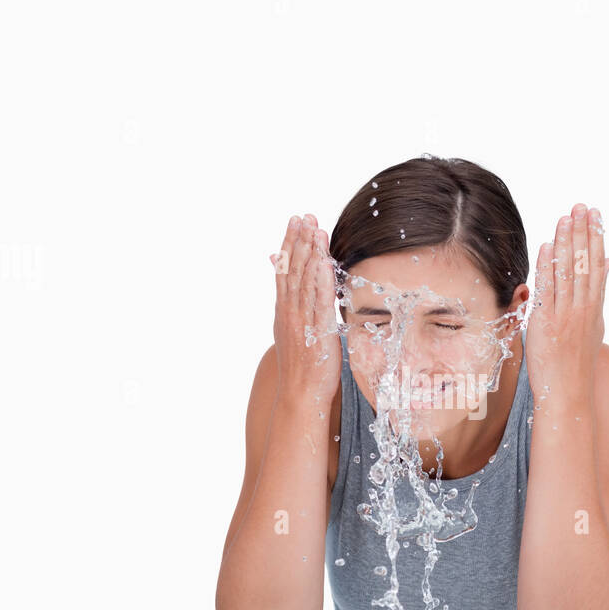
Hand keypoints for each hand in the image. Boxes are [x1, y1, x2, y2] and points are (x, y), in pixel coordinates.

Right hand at [269, 213, 340, 405]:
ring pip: (304, 280)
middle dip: (298, 240)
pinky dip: (320, 281)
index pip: (284, 270)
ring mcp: (302, 320)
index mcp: (284, 310)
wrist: (300, 394)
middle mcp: (290, 311)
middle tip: (303, 215)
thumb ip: (292, 309)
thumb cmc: (301, 366)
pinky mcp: (318, 331)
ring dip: (309, 253)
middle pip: (292, 269)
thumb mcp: (292, 332)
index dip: (289, 244)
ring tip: (314, 229)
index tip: (295, 221)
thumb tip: (293, 295)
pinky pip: (318, 302)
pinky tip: (324, 263)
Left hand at [525, 202, 608, 404]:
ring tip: (567, 217)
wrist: (568, 392)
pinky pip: (548, 289)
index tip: (595, 215)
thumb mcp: (595, 323)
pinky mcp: (546, 323)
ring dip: (567, 243)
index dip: (596, 238)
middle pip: (585, 264)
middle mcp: (583, 308)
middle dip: (583, 233)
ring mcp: (566, 314)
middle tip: (582, 206)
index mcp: (594, 307)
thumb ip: (599, 292)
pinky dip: (548, 267)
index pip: (597, 265)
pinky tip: (547, 246)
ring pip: (569, 272)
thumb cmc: (576, 360)